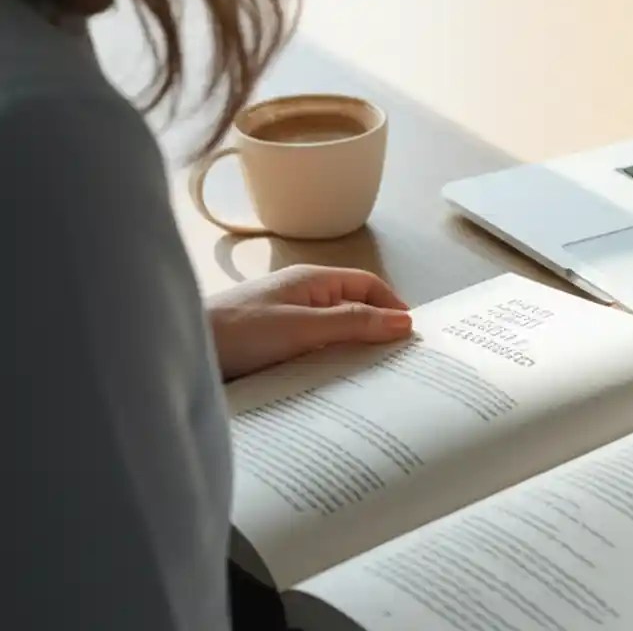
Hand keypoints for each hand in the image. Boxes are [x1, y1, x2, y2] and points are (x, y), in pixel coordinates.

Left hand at [207, 265, 413, 379]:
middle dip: (377, 335)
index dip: (393, 308)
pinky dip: (329, 368)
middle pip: (354, 311)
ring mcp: (287, 323)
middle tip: (399, 367)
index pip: (368, 287)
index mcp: (313, 281)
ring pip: (334, 336)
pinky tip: (334, 391)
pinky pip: (313, 354)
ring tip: (372, 384)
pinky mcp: (273, 348)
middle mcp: (303, 298)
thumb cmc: (237, 331)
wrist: (180, 354)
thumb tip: (404, 323)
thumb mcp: (303, 327)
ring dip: (352, 355)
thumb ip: (354, 323)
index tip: (412, 339)